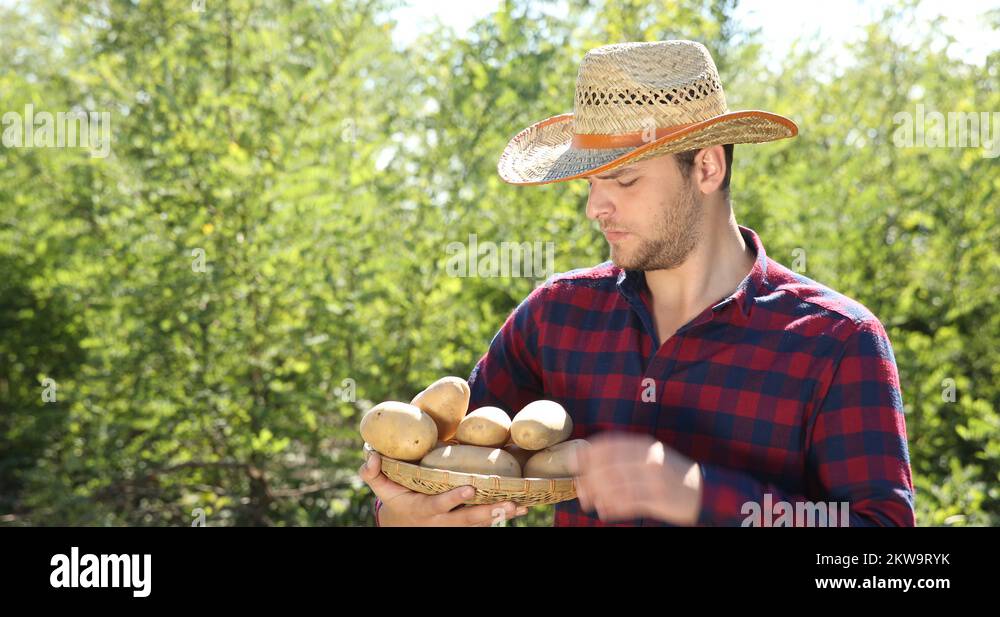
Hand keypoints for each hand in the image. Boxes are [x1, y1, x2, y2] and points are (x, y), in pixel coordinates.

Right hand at [359, 451, 528, 525]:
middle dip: (487, 513)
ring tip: (522, 506)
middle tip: (509, 504)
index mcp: (423, 509)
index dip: (453, 499)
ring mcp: (454, 527)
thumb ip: (373, 474)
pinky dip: (501, 517)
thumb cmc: (395, 501)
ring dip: (500, 515)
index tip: (469, 489)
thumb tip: (370, 455)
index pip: (439, 506)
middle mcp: (442, 522)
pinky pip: (484, 524)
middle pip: (466, 520)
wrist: (402, 528)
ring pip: (479, 524)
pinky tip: (523, 507)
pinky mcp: (464, 528)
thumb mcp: (381, 489)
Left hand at [573, 432, 702, 524]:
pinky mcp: (660, 499)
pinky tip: (604, 511)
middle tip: (579, 490)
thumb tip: (589, 459)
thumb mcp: (649, 455)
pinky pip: (630, 503)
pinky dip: (614, 508)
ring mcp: (655, 480)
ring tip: (589, 502)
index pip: (610, 445)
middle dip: (589, 479)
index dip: (588, 453)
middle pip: (610, 467)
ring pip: (617, 486)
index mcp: (644, 445)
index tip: (573, 462)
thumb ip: (624, 455)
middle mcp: (649, 459)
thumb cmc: (669, 472)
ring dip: (599, 495)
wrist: (703, 489)